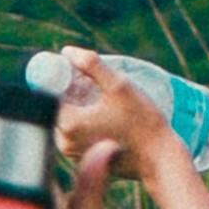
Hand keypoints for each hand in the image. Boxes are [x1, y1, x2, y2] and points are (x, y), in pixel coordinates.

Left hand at [53, 63, 175, 180]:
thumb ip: (91, 64)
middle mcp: (64, 141)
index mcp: (69, 123)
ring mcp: (71, 151)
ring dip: (76, 103)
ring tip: (100, 96)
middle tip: (89, 78)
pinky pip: (72, 130)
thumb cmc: (142, 121)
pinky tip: (103, 113)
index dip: (60, 74)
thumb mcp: (119, 85)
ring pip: (64, 116)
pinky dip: (82, 117)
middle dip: (68, 88)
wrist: (158, 156)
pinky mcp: (80, 157)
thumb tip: (67, 51)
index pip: (50, 89)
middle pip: (55, 104)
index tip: (75, 67)